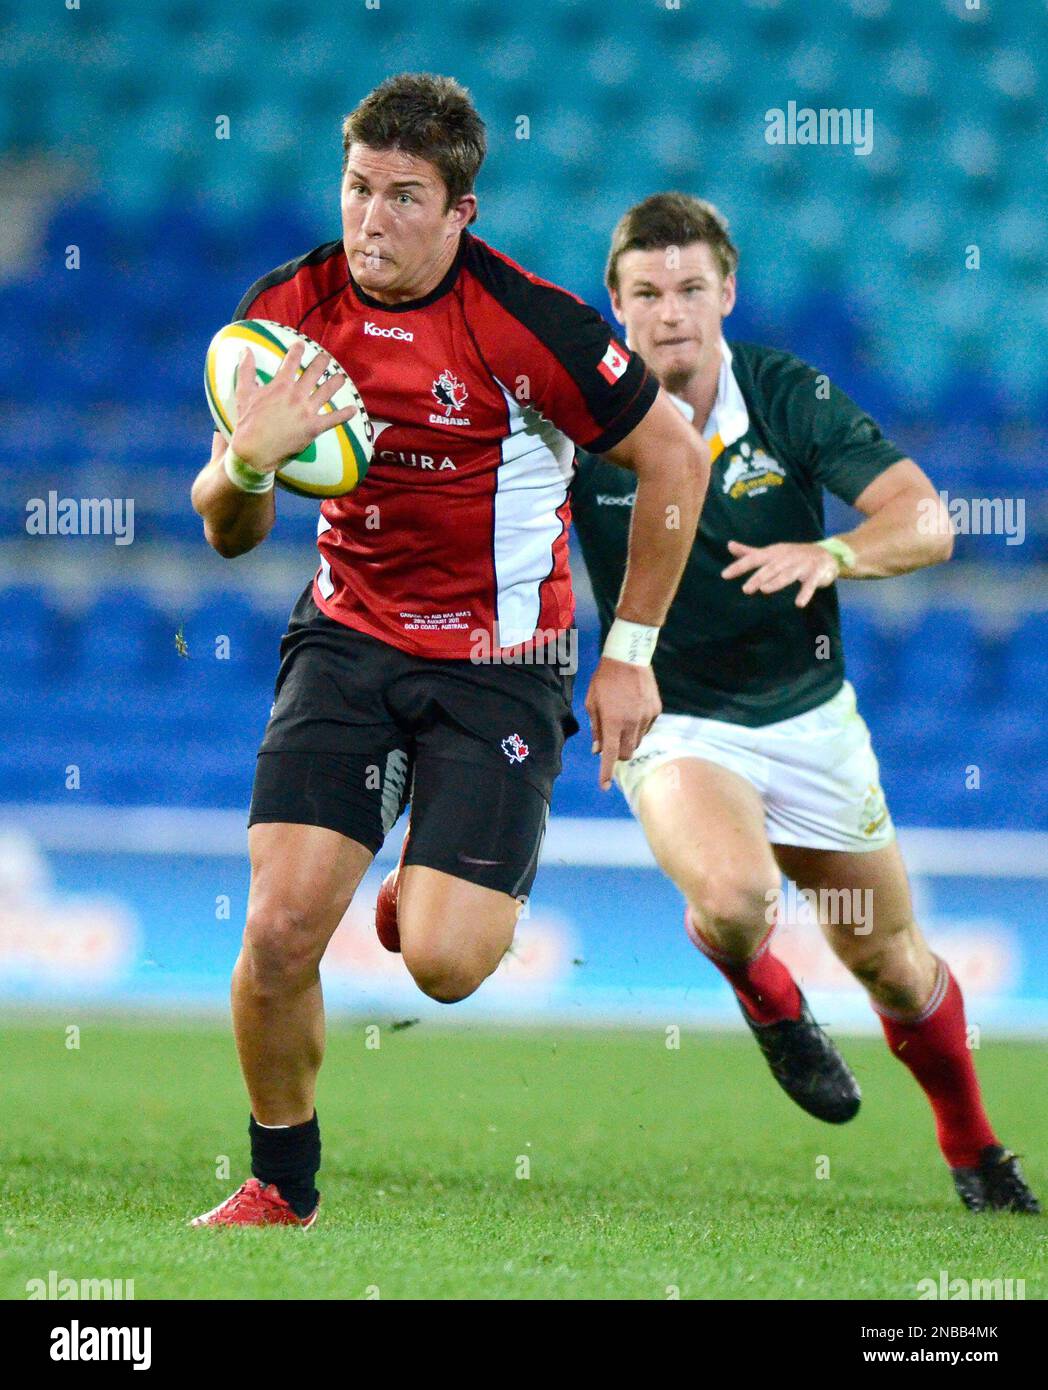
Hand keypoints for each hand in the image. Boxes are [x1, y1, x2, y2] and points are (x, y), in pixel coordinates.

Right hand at [230, 342, 357, 472]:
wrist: (255, 449)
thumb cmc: (247, 422)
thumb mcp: (244, 393)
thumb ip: (246, 369)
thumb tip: (245, 349)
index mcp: (281, 385)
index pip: (291, 361)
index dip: (297, 351)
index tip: (301, 345)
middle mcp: (297, 395)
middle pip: (314, 372)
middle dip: (321, 362)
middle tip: (326, 357)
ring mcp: (307, 411)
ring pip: (326, 391)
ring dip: (336, 382)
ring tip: (341, 377)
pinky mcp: (314, 427)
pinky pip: (333, 419)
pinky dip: (344, 414)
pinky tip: (353, 409)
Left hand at [585, 656, 661, 791]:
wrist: (628, 657)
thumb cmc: (604, 679)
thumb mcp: (592, 701)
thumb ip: (596, 728)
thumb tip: (597, 749)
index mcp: (612, 721)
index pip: (608, 754)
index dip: (605, 773)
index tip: (603, 786)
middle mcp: (631, 723)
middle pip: (626, 753)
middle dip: (617, 754)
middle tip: (610, 742)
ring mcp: (646, 717)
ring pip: (637, 742)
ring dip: (628, 739)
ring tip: (621, 719)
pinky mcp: (655, 711)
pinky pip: (647, 728)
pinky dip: (638, 727)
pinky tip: (632, 710)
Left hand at [721, 539, 838, 607]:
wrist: (827, 555)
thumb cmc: (793, 556)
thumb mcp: (772, 553)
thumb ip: (751, 552)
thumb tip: (729, 545)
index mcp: (774, 553)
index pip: (754, 558)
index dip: (739, 566)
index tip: (724, 575)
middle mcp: (787, 557)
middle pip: (770, 568)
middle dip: (758, 577)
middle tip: (745, 589)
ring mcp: (802, 564)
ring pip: (788, 574)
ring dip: (777, 581)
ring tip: (765, 590)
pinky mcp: (817, 573)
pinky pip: (810, 584)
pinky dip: (805, 593)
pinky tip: (799, 604)